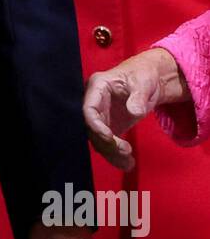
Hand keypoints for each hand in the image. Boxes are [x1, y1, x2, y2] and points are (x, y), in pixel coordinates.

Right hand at [83, 48, 189, 170]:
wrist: (149, 79)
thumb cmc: (143, 75)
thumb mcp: (143, 82)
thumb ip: (138, 96)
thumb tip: (134, 111)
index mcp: (97, 87)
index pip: (88, 109)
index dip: (95, 125)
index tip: (109, 137)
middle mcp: (94, 103)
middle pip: (92, 128)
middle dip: (107, 143)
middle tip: (125, 151)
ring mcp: (100, 116)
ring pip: (99, 140)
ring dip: (112, 154)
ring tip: (129, 163)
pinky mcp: (108, 127)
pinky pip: (108, 144)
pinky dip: (117, 155)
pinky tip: (128, 164)